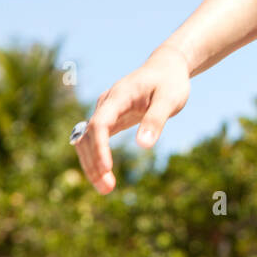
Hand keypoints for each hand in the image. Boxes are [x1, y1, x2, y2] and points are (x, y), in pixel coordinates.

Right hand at [72, 45, 190, 193]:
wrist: (166, 68)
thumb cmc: (170, 82)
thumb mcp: (169, 99)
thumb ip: (156, 120)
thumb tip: (143, 145)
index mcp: (119, 95)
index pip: (100, 123)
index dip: (100, 147)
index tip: (107, 168)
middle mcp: (106, 103)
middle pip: (88, 135)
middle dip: (93, 162)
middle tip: (106, 189)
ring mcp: (105, 110)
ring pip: (86, 139)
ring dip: (91, 164)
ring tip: (105, 189)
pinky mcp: (110, 118)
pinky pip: (94, 140)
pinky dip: (95, 157)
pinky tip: (103, 176)